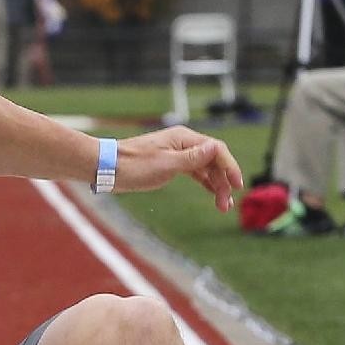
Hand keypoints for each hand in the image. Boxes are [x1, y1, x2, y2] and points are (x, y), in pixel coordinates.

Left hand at [116, 127, 244, 211]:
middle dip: (223, 182)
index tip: (237, 185)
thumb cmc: (133, 165)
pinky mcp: (170, 164)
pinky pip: (195, 172)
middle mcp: (183, 143)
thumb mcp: (165, 164)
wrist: (107, 168)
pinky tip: (213, 194)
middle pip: (213, 160)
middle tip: (226, 205)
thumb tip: (216, 149)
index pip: (216, 150)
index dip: (230, 167)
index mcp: (184, 138)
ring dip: (215, 185)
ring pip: (205, 168)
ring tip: (222, 206)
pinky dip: (204, 183)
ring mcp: (177, 153)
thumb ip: (192, 158)